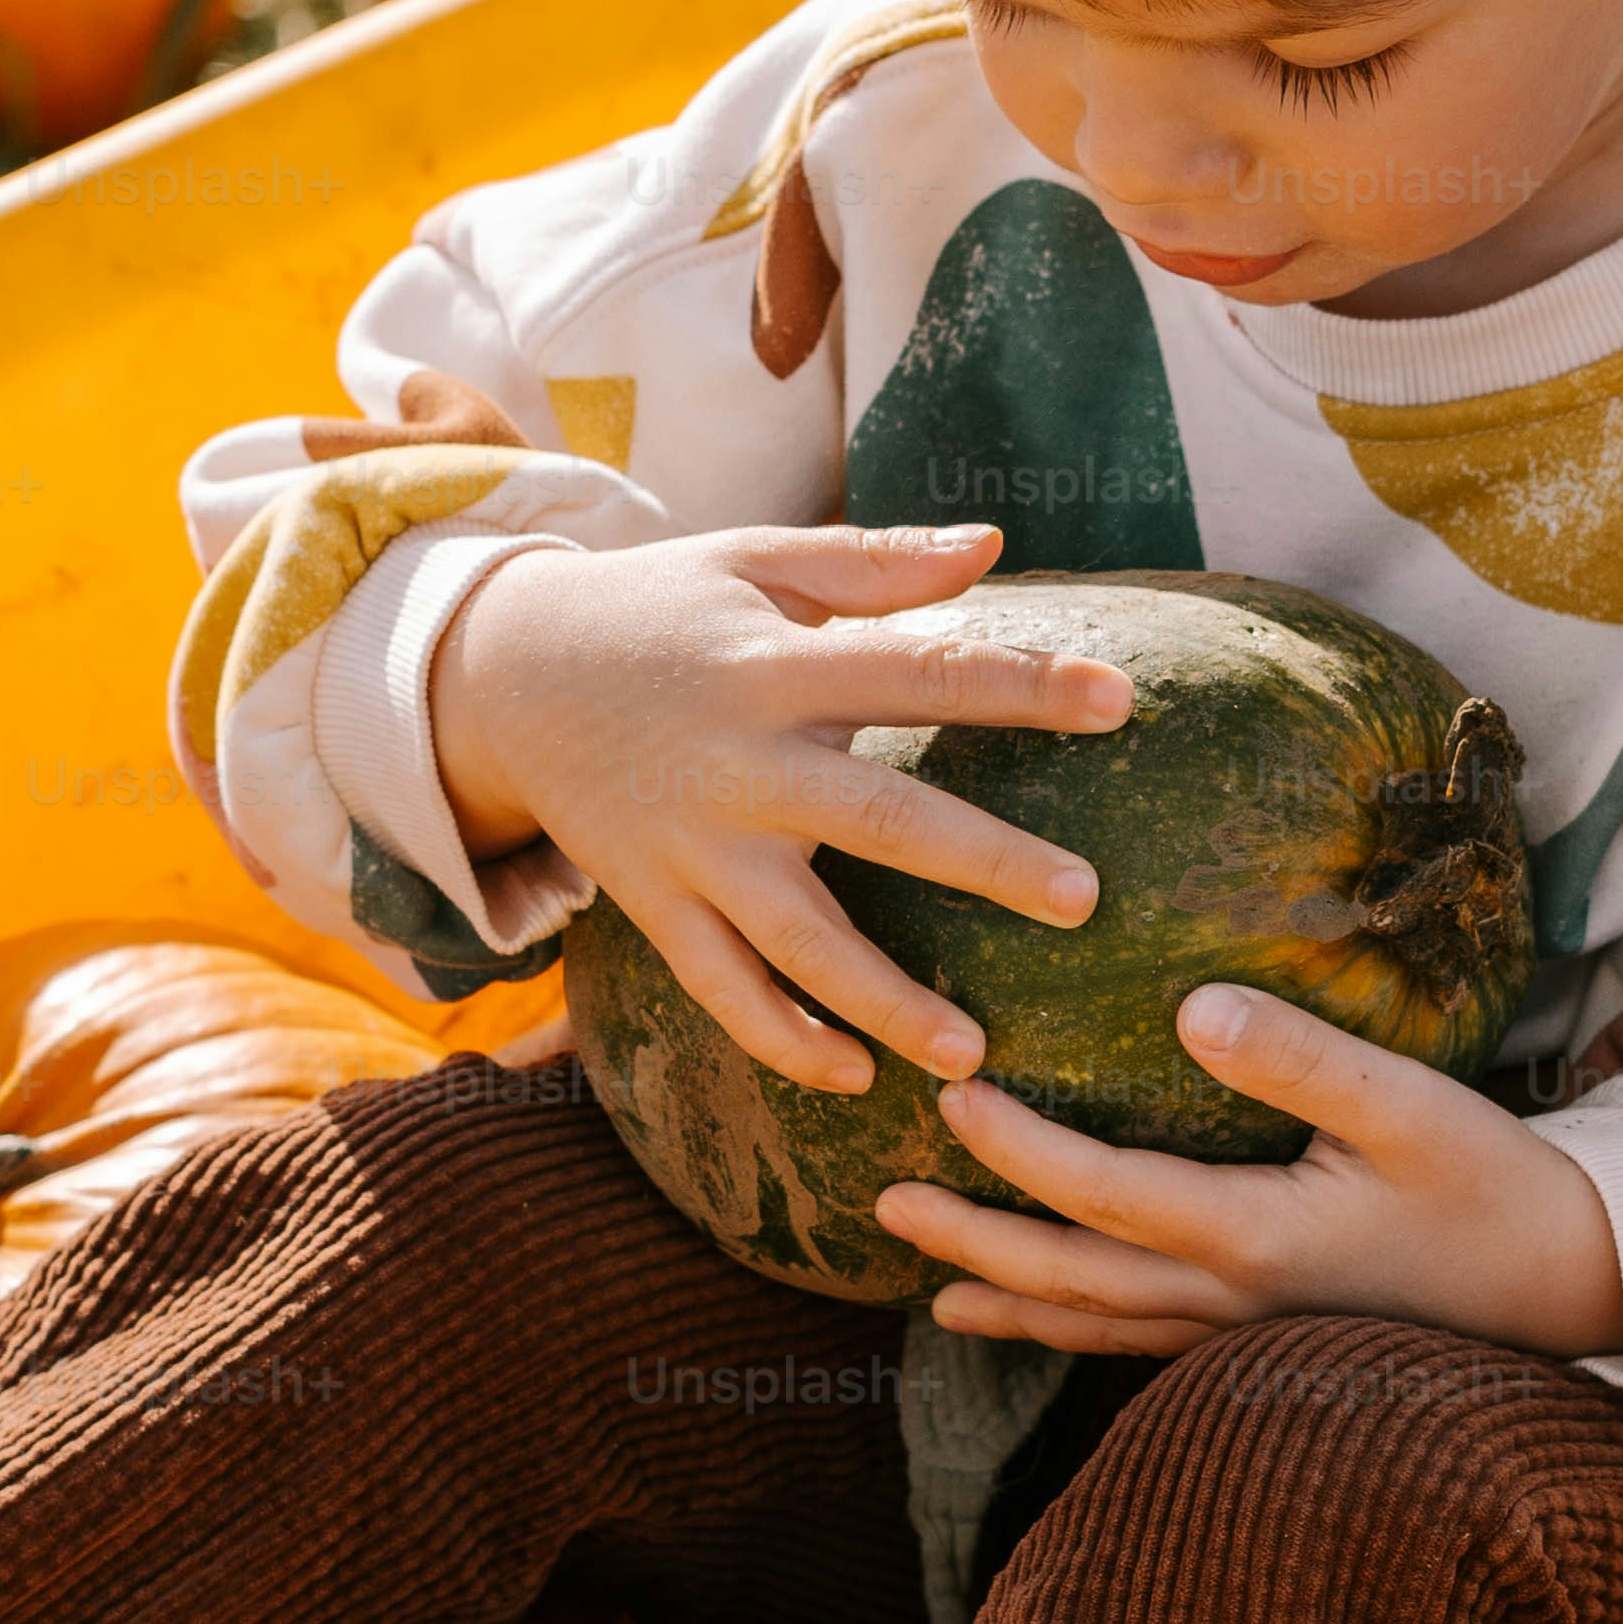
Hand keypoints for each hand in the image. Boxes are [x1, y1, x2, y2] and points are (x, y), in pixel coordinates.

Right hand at [428, 522, 1127, 1093]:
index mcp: (777, 668)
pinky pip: (721, 992)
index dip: (1020, 685)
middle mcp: (739, 767)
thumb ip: (874, 562)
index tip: (1119, 699)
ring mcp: (694, 850)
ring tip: (973, 1052)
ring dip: (886, 1001)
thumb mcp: (755, 562)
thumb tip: (995, 546)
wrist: (504, 675)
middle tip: (1082, 900)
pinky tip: (855, 1077)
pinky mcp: (654, 906)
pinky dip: (782, 1041)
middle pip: (877, 822)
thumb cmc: (661, 610)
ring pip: (799, 942)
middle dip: (982, 863)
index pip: (919, 671)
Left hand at [877, 985, 1622, 1359]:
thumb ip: (1302, 1056)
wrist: (1570, 1287)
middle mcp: (1230, 1305)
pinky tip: (1037, 1322)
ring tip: (929, 1282)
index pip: (1101, 1194)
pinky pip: (1139, 1345)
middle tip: (886, 1199)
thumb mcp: (1411, 1106)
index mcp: (1254, 1240)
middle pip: (1070, 1279)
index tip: (950, 1095)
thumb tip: (1191, 1005)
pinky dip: (1073, 1333)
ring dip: (1008, 1301)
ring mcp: (1241, 1339)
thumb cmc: (1495, 1186)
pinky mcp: (1261, 1345)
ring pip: (1096, 1327)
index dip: (1017, 1150)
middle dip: (974, 1241)